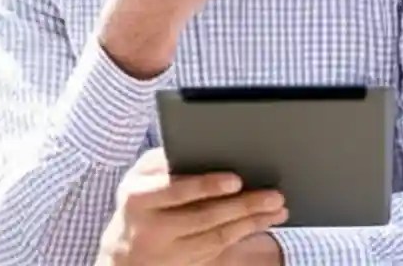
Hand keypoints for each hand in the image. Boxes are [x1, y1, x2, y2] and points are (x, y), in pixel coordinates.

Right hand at [97, 149, 287, 265]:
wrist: (124, 251)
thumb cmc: (140, 201)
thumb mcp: (139, 179)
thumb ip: (162, 163)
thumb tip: (199, 148)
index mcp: (137, 198)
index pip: (174, 191)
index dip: (205, 186)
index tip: (235, 180)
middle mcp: (150, 227)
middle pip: (202, 217)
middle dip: (241, 206)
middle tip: (272, 195)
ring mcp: (169, 251)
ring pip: (217, 237)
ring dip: (251, 222)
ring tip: (277, 208)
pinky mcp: (186, 264)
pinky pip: (220, 249)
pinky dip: (244, 234)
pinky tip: (264, 222)